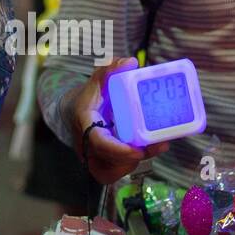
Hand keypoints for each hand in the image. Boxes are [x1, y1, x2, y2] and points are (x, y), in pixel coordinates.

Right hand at [66, 56, 167, 185]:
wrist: (76, 111)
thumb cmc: (90, 96)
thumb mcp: (98, 79)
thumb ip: (111, 69)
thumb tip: (130, 62)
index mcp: (85, 123)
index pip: (98, 142)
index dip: (118, 150)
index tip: (138, 150)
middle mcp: (85, 144)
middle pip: (107, 162)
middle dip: (134, 157)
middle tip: (159, 145)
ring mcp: (91, 157)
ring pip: (112, 170)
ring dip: (135, 161)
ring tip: (156, 146)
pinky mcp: (100, 164)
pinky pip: (114, 172)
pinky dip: (130, 165)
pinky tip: (145, 151)